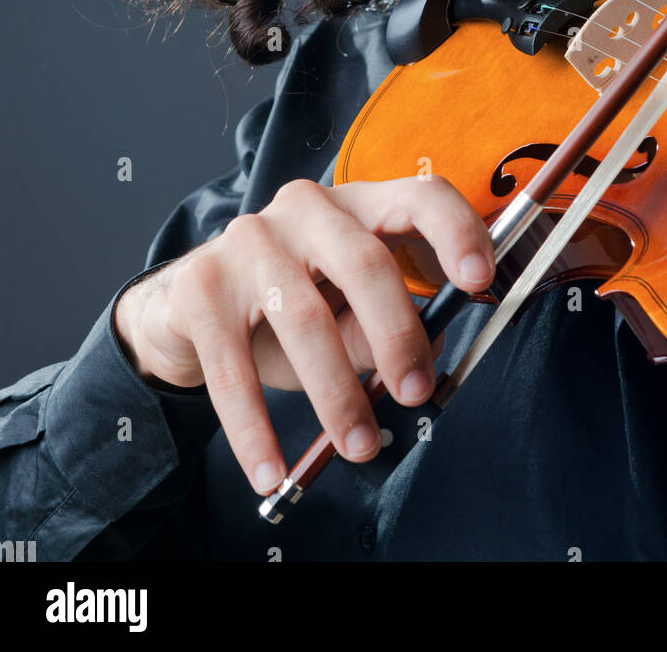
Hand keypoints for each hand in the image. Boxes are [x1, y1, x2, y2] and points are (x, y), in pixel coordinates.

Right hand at [114, 175, 493, 495]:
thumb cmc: (288, 308)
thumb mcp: (346, 315)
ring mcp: (247, 240)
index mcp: (358, 207)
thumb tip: (426, 359)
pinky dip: (254, 428)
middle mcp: (305, 209)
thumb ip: (385, 329)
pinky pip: (232, 366)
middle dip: (397, 334)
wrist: (187, 308)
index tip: (480, 280)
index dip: (455, 232)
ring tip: (360, 445)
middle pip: (364, 261)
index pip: (419, 196)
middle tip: (416, 393)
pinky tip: (270, 470)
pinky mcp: (201, 287)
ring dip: (337, 392)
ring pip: (303, 316)